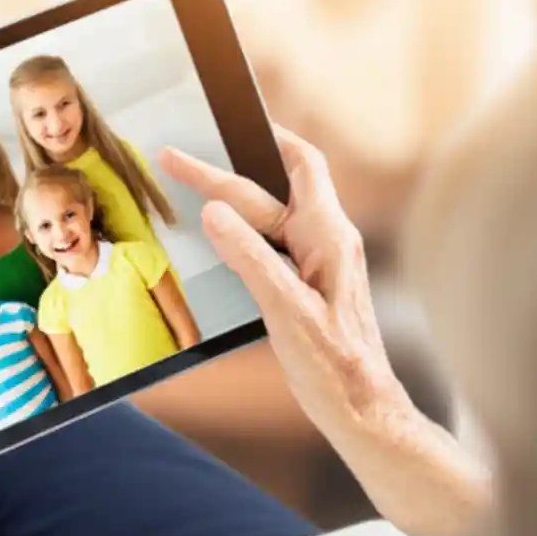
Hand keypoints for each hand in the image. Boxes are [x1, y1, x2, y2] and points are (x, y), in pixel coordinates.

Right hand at [159, 125, 403, 424]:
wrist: (363, 412)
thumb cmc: (334, 367)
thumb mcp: (286, 310)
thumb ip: (250, 257)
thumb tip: (214, 212)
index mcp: (330, 236)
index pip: (300, 165)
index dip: (266, 136)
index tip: (225, 123)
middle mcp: (329, 242)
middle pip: (274, 191)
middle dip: (223, 174)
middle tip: (173, 161)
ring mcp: (320, 265)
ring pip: (273, 218)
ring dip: (233, 204)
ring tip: (191, 196)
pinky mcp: (309, 288)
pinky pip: (271, 246)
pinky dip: (240, 236)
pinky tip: (217, 246)